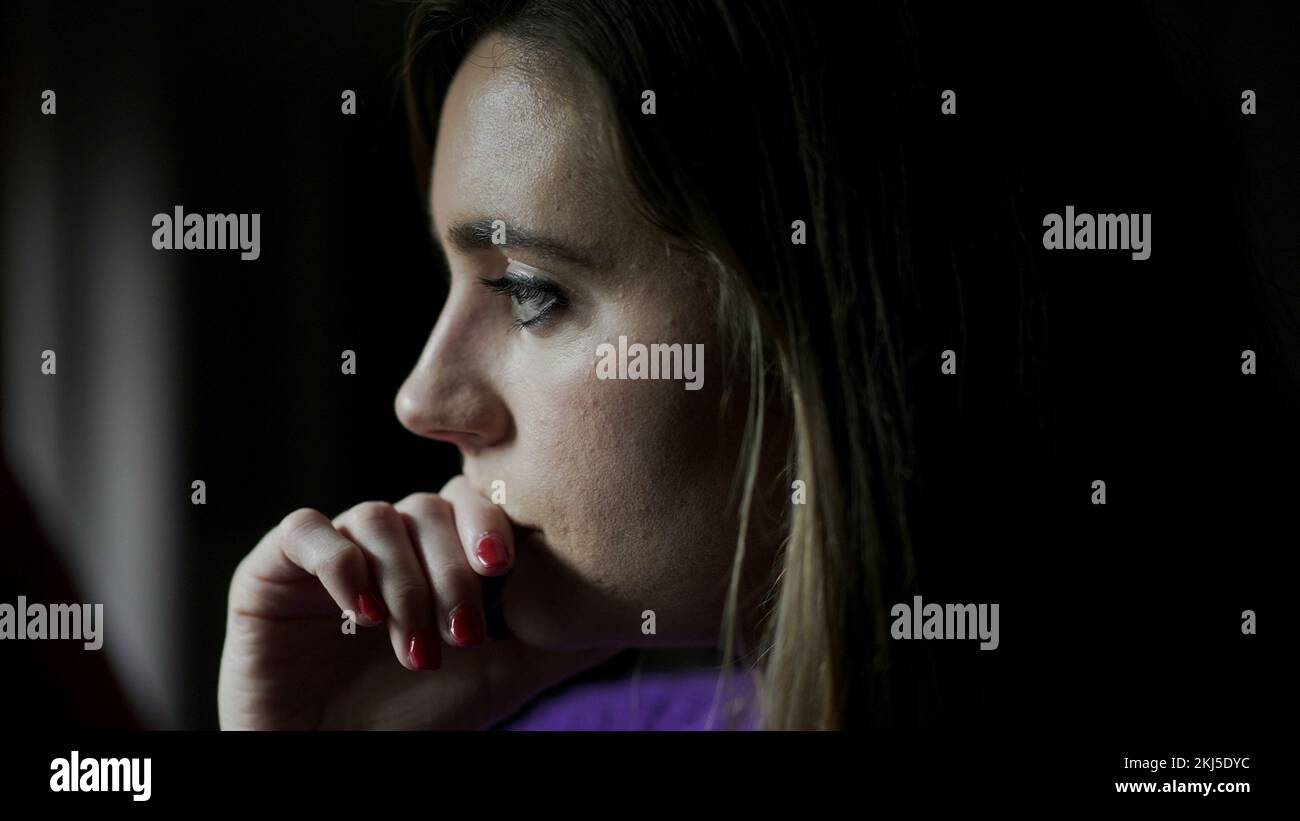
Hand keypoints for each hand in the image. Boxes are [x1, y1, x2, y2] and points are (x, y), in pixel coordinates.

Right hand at [217, 475, 614, 728]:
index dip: (489, 523)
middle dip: (450, 567)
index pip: (471, 502)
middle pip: (428, 506)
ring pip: (375, 518)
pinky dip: (339, 564)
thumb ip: (557, 634)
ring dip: (403, 583)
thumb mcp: (502, 673)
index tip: (504, 567)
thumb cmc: (417, 721)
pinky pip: (306, 530)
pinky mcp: (272, 568)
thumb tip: (634, 605)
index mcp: (437, 553)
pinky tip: (360, 616)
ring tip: (414, 649)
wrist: (331, 765)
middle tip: (462, 632)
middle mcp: (388, 542)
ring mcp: (332, 550)